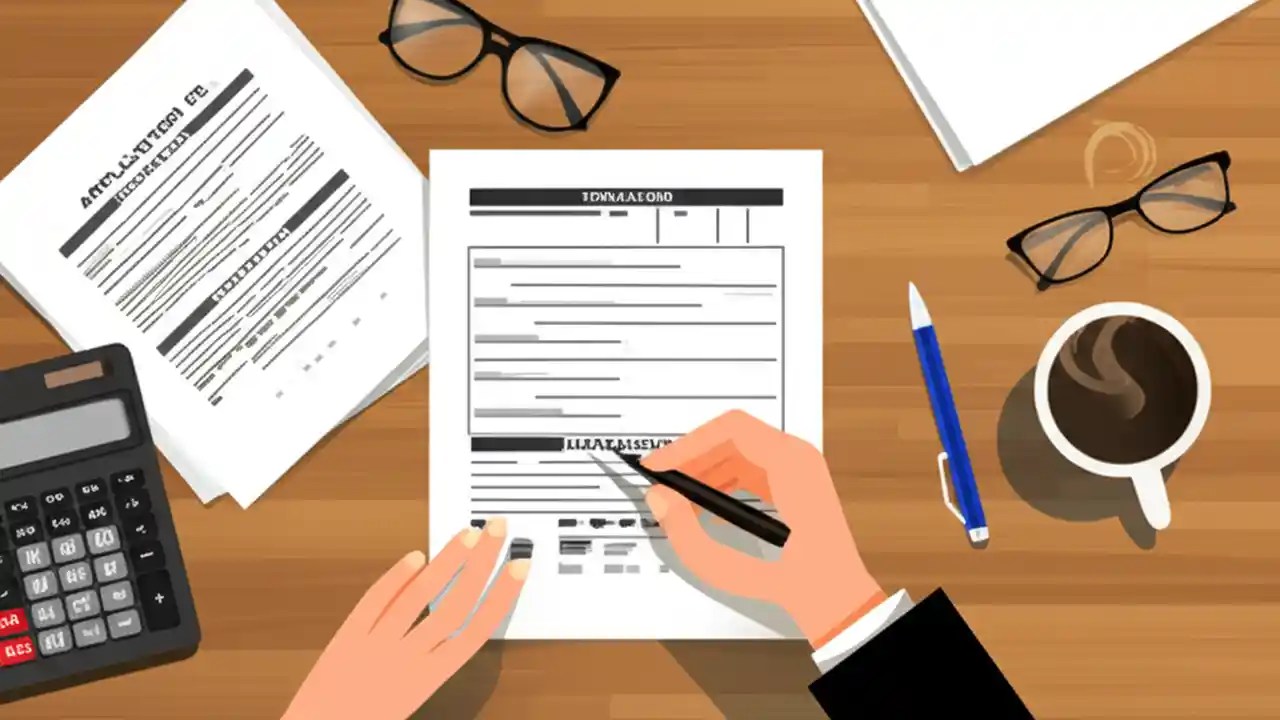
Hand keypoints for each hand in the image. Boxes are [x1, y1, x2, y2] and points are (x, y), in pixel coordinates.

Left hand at [283, 518, 527, 719]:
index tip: (519, 567)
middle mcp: (405, 660)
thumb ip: (428, 668)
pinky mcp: (346, 639)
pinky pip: (374, 601)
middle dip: (481, 563)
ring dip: (446, 561)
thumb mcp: (408, 704)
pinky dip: (396, 578)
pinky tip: (415, 557)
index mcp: (426, 680)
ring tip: (465, 534)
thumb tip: (447, 631)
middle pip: (454, 604)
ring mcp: (375, 646)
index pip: (476, 630)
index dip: (502, 595)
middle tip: (496, 530)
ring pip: (419, 596)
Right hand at [642, 411, 883, 647]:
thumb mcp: (734, 571)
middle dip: (691, 457)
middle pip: (731, 435)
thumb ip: (689, 537)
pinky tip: (703, 506)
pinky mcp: (792, 478)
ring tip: (678, 499)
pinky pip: (747, 463)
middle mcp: (799, 457)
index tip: (660, 465)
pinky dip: (720, 479)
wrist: (841, 602)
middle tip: (662, 484)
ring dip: (702, 469)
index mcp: (794, 467)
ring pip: (736, 448)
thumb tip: (660, 499)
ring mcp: (798, 465)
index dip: (688, 444)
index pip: (731, 430)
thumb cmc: (805, 588)